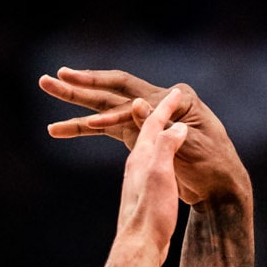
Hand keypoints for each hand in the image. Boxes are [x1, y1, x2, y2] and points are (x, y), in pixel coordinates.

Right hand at [42, 66, 248, 206]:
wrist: (220, 189)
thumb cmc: (212, 167)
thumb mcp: (189, 147)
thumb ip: (162, 127)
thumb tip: (136, 104)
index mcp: (173, 98)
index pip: (128, 91)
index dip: (102, 95)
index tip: (83, 106)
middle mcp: (157, 102)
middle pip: (111, 91)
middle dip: (79, 86)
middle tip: (50, 78)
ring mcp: (146, 119)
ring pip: (104, 107)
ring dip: (76, 103)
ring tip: (46, 90)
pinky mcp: (138, 136)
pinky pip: (107, 129)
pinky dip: (86, 129)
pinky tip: (61, 129)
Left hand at [112, 90, 187, 266]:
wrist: (139, 249)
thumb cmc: (151, 213)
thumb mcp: (161, 175)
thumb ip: (167, 146)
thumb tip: (178, 125)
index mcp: (142, 156)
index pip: (153, 121)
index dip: (166, 106)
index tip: (178, 92)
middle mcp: (136, 165)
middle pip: (146, 131)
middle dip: (159, 115)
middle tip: (172, 102)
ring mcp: (138, 182)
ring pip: (148, 149)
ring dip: (157, 135)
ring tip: (167, 128)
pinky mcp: (143, 197)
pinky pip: (152, 168)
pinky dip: (159, 158)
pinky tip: (161, 165)